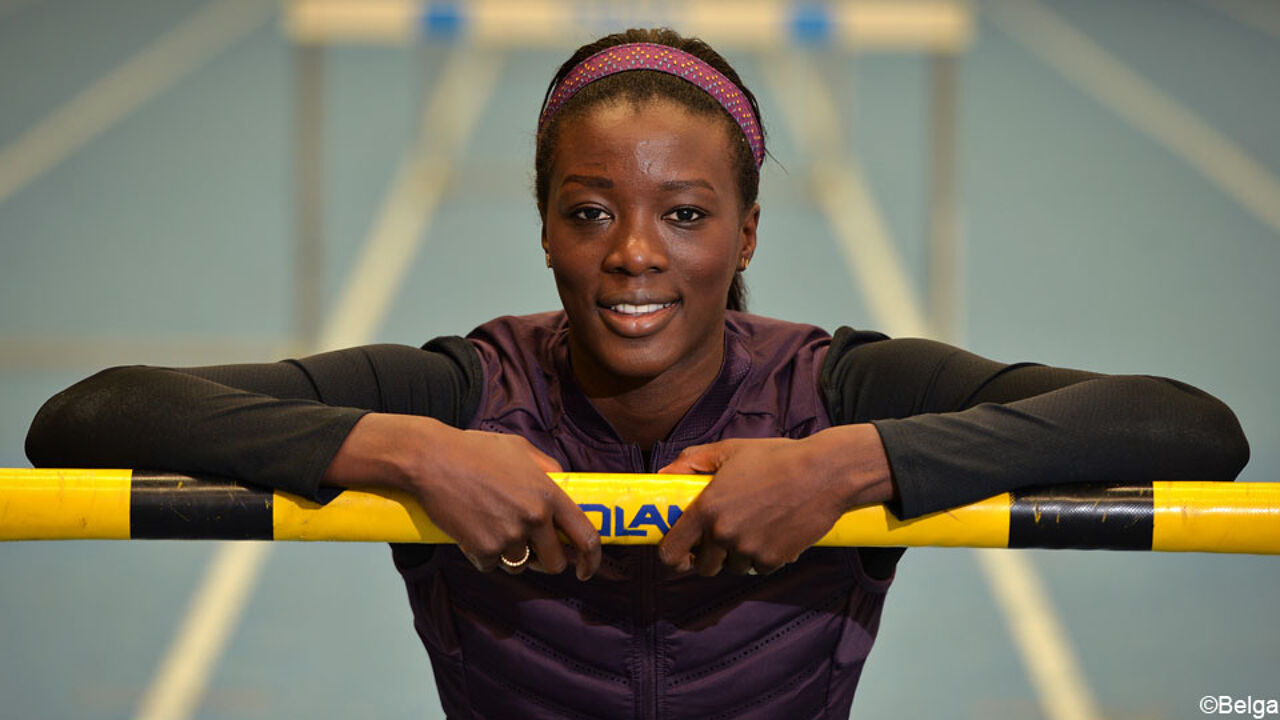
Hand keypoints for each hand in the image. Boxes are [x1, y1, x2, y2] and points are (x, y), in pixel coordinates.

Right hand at [325, 414, 601, 578]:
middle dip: (545, 561)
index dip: (592, 560)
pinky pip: (490, 565)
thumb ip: (549, 469)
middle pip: (554, 563)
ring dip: (510, 555)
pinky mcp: (482, 549)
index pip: (586, 537)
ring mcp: (508, 536)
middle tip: (531, 550)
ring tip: (492, 528)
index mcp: (549, 495)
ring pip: (519, 565)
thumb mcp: (521, 449)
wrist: (431, 459)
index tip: (586, 569)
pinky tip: (471, 531)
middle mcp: (534, 518)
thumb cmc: (475, 449)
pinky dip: (482, 555)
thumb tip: (565, 486)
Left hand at [656, 425, 893, 576]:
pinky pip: (759, 567)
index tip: (679, 552)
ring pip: (732, 568)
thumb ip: (692, 462)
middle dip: (709, 557)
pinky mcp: (774, 560)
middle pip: (703, 567)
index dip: (670, 556)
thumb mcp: (730, 450)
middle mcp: (724, 534)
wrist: (825, 473)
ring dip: (737, 556)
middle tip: (721, 537)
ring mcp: (749, 550)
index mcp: (707, 508)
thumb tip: (664, 474)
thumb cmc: (777, 458)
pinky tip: (774, 531)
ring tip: (753, 527)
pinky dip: (763, 556)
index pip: (671, 551)